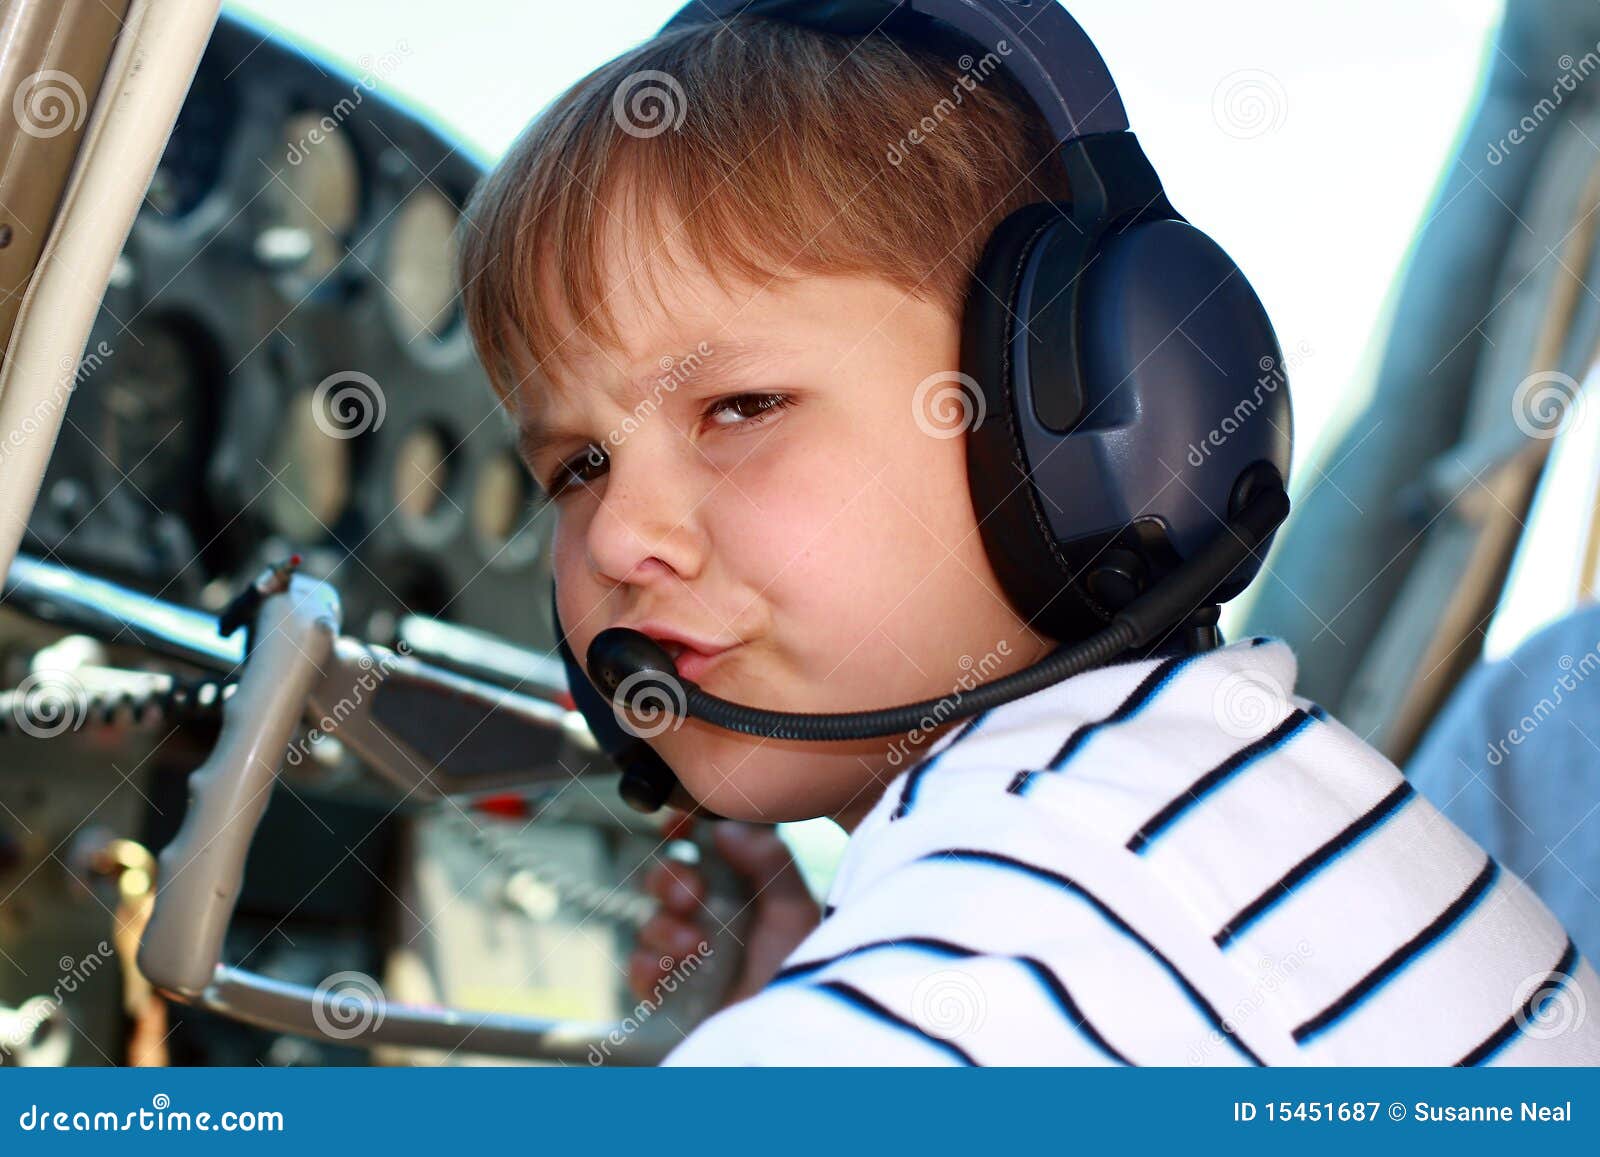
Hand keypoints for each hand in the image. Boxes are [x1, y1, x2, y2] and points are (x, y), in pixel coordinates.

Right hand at [630, 816, 820, 1010]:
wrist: (786, 1033)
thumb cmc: (796, 971)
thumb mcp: (794, 910)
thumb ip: (769, 861)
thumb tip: (725, 830)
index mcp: (738, 889)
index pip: (697, 848)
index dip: (680, 831)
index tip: (676, 827)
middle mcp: (708, 917)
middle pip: (665, 879)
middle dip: (670, 880)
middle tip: (692, 895)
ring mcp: (685, 954)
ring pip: (649, 921)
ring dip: (664, 928)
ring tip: (695, 946)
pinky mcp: (668, 991)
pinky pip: (638, 967)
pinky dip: (648, 965)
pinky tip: (673, 970)